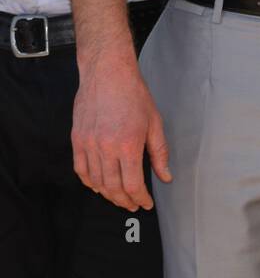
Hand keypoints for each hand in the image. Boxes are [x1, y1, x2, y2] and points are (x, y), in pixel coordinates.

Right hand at [72, 54, 171, 210]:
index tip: (146, 203)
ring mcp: (88, 144)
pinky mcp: (77, 139)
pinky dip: (89, 182)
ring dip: (108, 195)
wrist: (107, 72)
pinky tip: (98, 186)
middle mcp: (106, 148)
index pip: (132, 185)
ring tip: (119, 198)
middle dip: (125, 201)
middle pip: (113, 188)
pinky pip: (80, 169)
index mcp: (128, 145)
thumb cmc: (133, 94)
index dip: (140, 198)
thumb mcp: (154, 122)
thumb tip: (165, 176)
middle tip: (133, 205)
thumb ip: (159, 152)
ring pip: (96, 182)